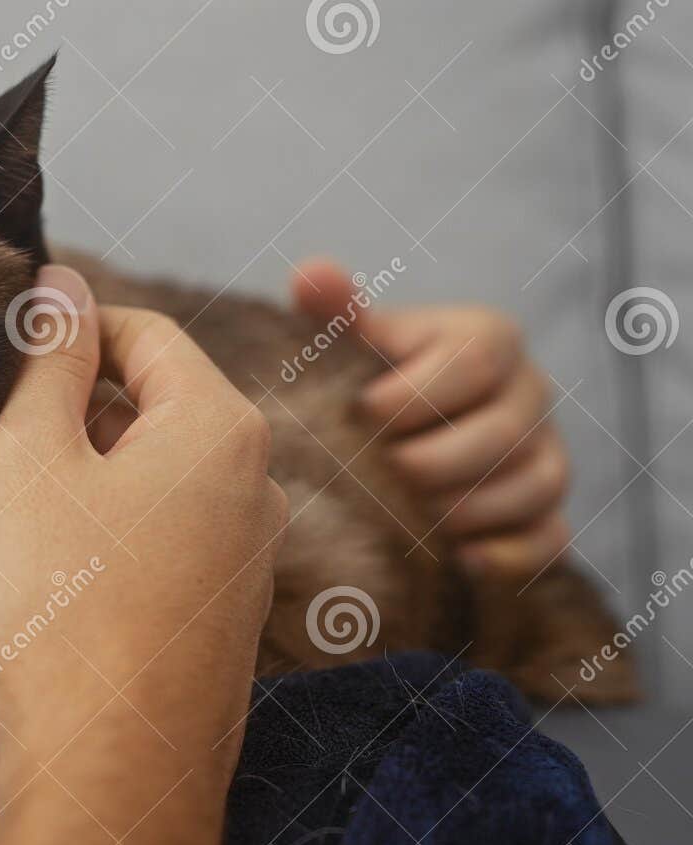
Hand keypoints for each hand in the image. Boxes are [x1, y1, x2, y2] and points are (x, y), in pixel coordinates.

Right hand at [0, 265, 286, 844]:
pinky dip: (62, 566)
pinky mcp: (209, 623)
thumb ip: (47, 364)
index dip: (67, 333)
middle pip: (129, 424)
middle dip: (30, 446)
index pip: (145, 334)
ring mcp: (234, 562)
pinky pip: (130, 563)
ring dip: (28, 517)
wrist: (111, 776)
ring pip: (118, 503)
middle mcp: (247, 489)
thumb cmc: (70, 611)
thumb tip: (61, 288)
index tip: (5, 351)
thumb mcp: (31, 462)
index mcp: (219, 429)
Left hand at [291, 259, 570, 577]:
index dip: (412, 393)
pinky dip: (503, 555)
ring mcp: (546, 455)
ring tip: (406, 518)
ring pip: (533, 486)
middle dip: (430, 461)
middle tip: (378, 475)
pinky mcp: (548, 514)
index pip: (474, 359)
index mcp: (489, 340)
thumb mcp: (356, 346)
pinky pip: (548, 539)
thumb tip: (310, 272)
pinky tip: (454, 558)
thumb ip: (337, 313)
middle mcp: (530, 393)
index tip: (360, 414)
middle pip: (501, 431)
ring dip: (462, 509)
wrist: (399, 438)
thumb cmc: (373, 382)